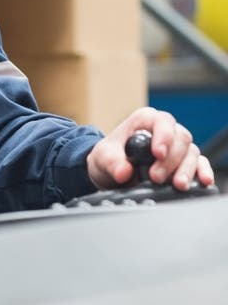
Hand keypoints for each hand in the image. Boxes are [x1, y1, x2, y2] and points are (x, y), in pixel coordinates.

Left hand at [86, 107, 213, 191]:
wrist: (112, 172)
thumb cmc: (109, 157)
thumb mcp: (102, 157)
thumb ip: (111, 162)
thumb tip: (124, 172)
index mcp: (145, 120)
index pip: (161, 121)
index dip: (164, 135)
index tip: (158, 153)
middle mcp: (164, 130)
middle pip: (180, 138)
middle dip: (170, 159)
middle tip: (156, 177)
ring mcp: (176, 146)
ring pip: (191, 151)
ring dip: (186, 169)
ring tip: (177, 185)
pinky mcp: (184, 162)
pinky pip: (200, 163)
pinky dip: (202, 171)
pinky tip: (202, 181)